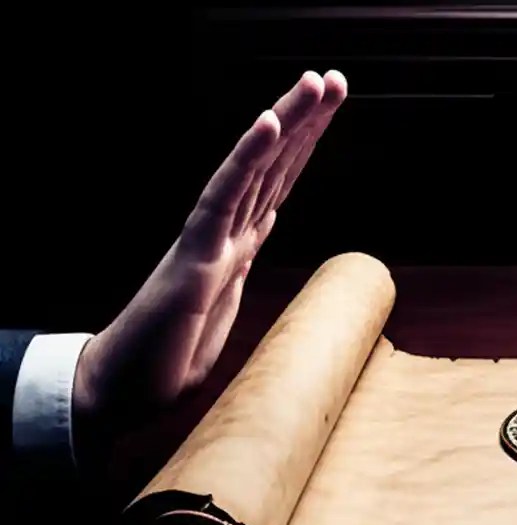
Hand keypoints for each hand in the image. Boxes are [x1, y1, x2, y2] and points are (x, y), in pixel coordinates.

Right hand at [73, 70, 347, 452]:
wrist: (120, 392)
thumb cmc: (164, 362)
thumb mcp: (219, 319)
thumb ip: (234, 282)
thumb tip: (248, 255)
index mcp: (235, 245)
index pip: (277, 183)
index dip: (303, 146)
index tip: (328, 109)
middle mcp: (224, 231)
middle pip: (274, 165)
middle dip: (305, 121)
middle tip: (333, 78)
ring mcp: (210, 237)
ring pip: (255, 168)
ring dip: (285, 122)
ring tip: (313, 82)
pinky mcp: (195, 253)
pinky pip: (224, 195)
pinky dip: (247, 157)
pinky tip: (267, 122)